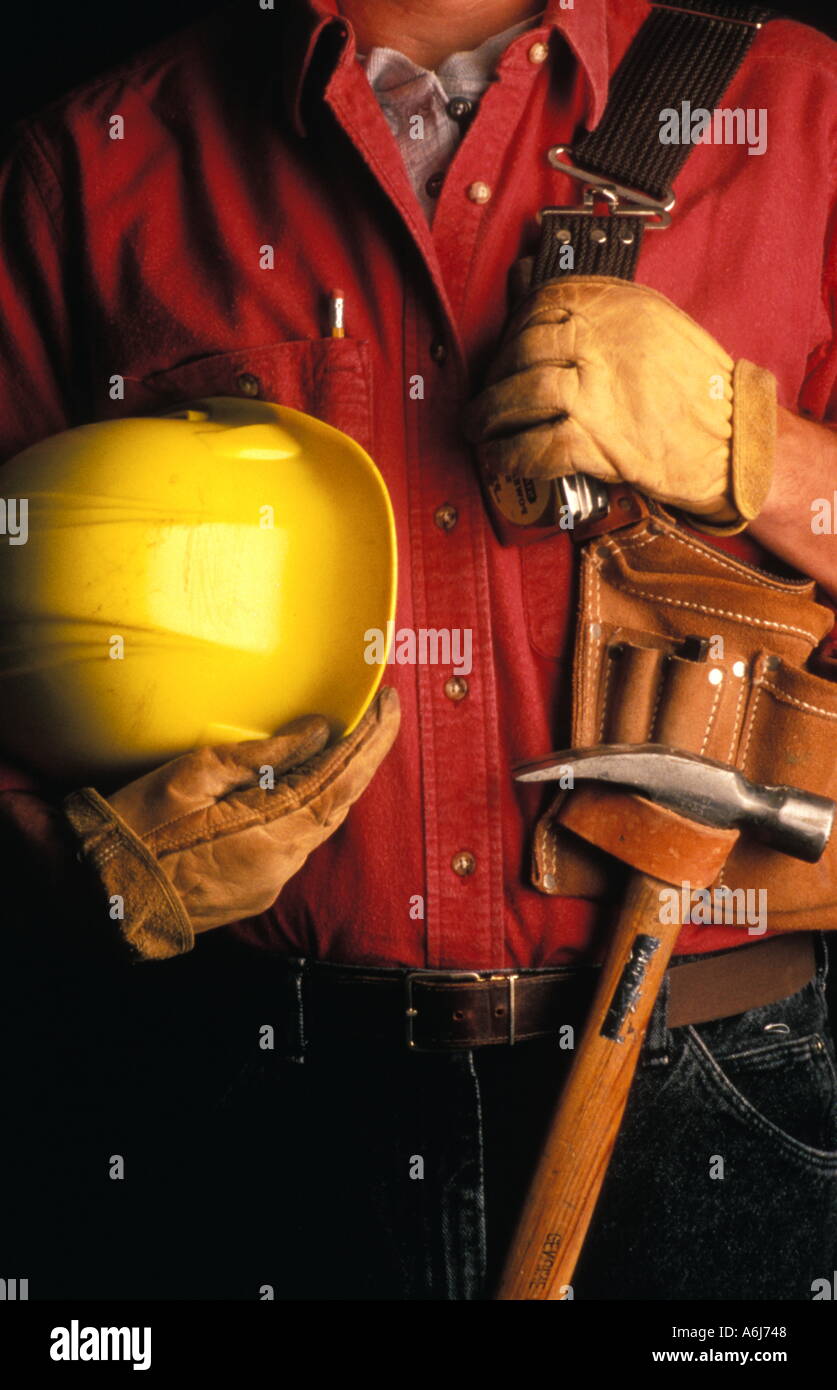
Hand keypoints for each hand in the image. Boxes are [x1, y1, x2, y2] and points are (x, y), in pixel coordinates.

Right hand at [63, 687, 399, 956]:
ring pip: (321, 821)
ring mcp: (269, 881)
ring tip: (355, 737)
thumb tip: (319, 732)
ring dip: (340, 779)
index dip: (371, 741)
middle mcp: (282, 863)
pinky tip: (312, 781)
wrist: (98, 900)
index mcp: (271, 833)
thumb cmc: (135, 833)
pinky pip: (298, 840)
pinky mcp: (254, 890)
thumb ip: (262, 756)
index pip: (342, 780)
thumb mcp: (191, 777)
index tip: (389, 704)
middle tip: (383, 710)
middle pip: (341, 800)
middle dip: (365, 754)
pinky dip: (313, 805)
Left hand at [464, 275, 776, 533]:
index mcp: (616, 303)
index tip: (503, 352)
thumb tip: (520, 278)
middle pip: (524, 348)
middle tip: (487, 396)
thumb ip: (589, 303)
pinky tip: (501, 461)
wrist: (734, 440)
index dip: (511, 332)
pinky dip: (512, 456)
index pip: (540, 302)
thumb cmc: (693, 385)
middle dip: (497, 375)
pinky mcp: (597, 438)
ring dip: (491, 416)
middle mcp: (603, 338)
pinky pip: (536, 445)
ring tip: (479, 430)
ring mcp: (597, 389)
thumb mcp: (649, 322)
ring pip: (522, 393)